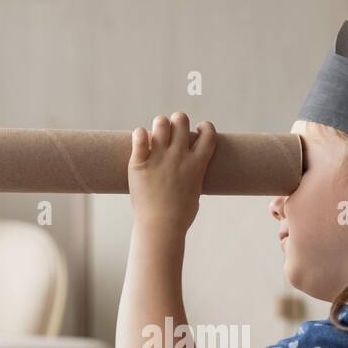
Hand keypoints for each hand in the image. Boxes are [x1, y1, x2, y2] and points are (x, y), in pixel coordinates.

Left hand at [128, 112, 216, 231]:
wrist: (160, 227)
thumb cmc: (180, 217)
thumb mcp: (195, 194)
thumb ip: (193, 178)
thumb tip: (191, 173)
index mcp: (197, 164)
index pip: (208, 134)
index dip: (205, 127)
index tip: (199, 131)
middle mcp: (179, 156)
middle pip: (181, 120)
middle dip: (178, 121)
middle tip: (172, 132)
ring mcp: (159, 158)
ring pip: (160, 123)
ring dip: (159, 125)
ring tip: (156, 135)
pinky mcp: (139, 163)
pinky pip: (138, 136)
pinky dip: (139, 134)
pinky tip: (140, 140)